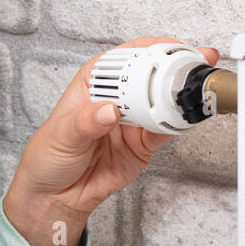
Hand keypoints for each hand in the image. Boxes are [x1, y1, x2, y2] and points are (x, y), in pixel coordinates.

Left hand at [11, 37, 221, 218]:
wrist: (57, 196)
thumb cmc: (49, 156)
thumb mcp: (61, 136)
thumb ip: (85, 123)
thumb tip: (108, 110)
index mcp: (93, 83)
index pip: (124, 57)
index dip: (148, 49)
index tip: (166, 49)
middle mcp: (117, 97)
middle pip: (150, 75)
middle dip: (174, 68)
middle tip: (192, 66)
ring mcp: (133, 120)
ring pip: (162, 102)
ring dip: (180, 95)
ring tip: (195, 91)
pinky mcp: (143, 144)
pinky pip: (165, 131)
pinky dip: (178, 125)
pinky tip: (185, 118)